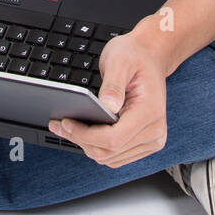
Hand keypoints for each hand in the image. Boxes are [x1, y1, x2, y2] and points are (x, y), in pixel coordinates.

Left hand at [48, 25, 168, 166]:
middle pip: (110, 152)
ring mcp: (151, 140)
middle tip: (59, 125)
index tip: (66, 123)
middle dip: (81, 141)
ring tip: (69, 128)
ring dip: (87, 146)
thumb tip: (107, 106)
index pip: (114, 138)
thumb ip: (113, 84)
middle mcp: (154, 132)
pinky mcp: (144, 144)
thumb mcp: (120, 61)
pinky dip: (98, 148)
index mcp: (150, 112)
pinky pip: (116, 156)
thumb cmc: (135, 57)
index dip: (86, 135)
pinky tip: (84, 133)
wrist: (149, 57)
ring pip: (111, 158)